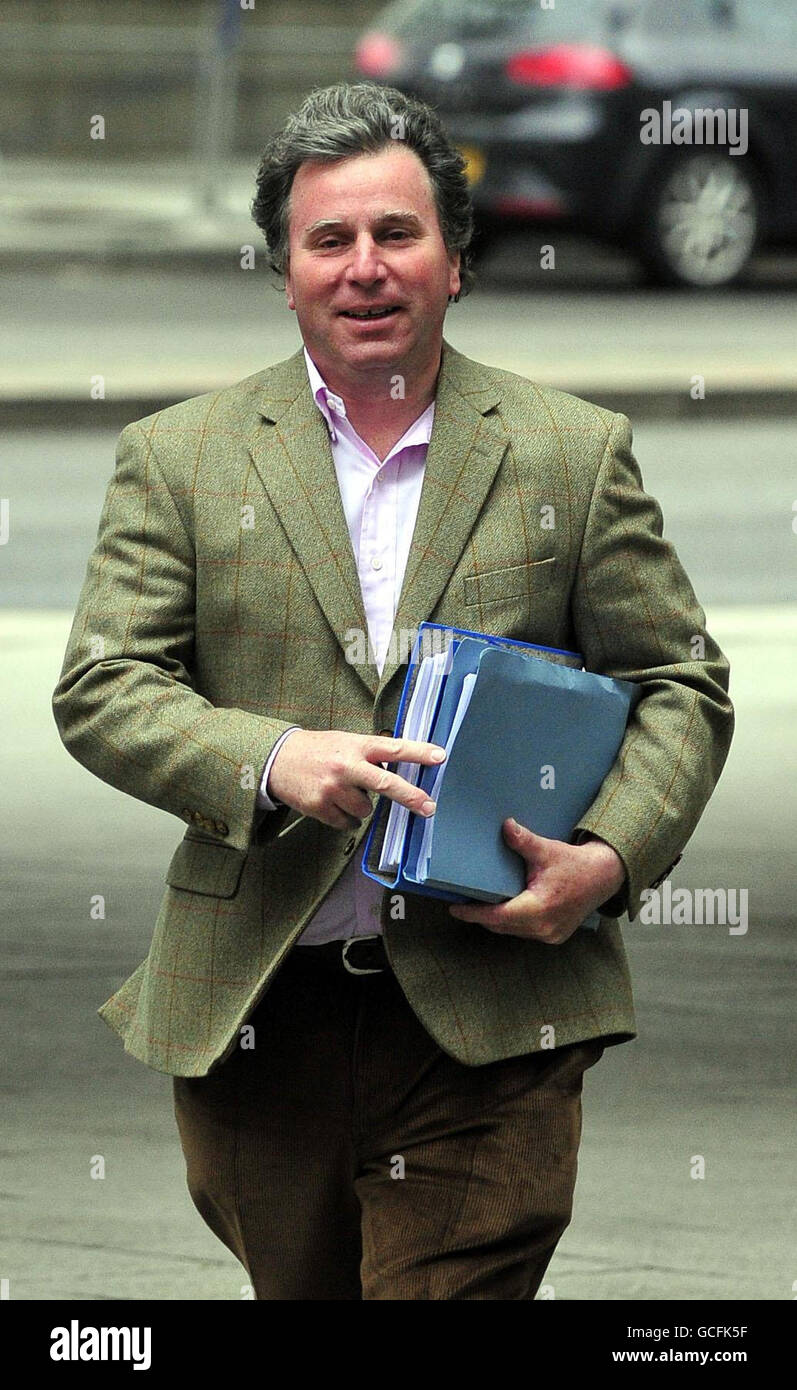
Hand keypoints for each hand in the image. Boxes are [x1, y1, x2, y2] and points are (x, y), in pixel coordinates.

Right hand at [266, 729, 446, 829]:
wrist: (277, 760)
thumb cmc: (318, 750)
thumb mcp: (345, 741)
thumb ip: (370, 754)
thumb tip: (400, 770)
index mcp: (356, 745)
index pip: (393, 748)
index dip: (419, 753)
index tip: (441, 757)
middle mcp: (346, 765)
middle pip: (385, 784)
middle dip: (410, 797)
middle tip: (429, 807)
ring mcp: (332, 788)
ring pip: (366, 809)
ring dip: (362, 806)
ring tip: (345, 792)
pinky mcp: (320, 806)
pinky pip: (348, 822)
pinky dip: (347, 818)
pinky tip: (335, 804)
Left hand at [448, 819, 625, 943]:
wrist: (604, 877)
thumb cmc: (576, 865)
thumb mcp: (548, 850)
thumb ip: (524, 841)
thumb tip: (505, 826)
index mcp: (539, 909)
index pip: (497, 916)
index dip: (473, 913)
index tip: (455, 909)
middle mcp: (544, 928)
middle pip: (502, 925)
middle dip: (482, 916)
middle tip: (463, 902)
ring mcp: (550, 935)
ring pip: (513, 930)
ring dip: (498, 919)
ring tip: (480, 904)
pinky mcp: (555, 935)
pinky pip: (525, 931)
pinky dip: (513, 922)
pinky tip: (505, 908)